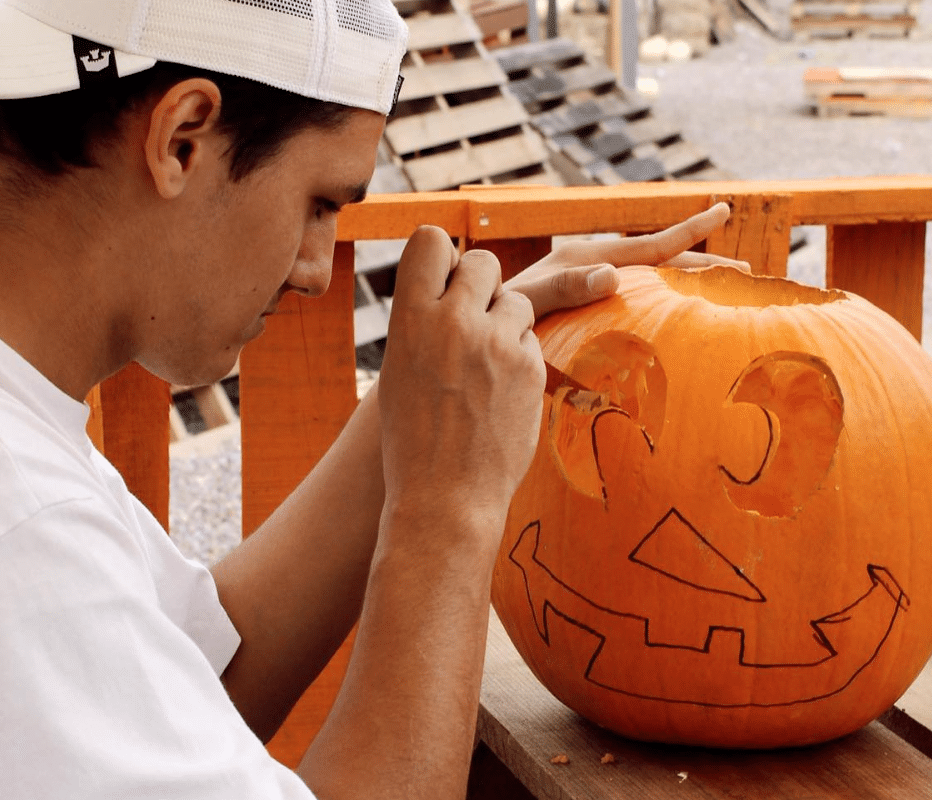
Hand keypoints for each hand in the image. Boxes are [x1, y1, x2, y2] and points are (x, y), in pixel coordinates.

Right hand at [377, 226, 543, 529]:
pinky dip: (520, 359)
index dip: (442, 256)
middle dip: (482, 284)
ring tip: (484, 367)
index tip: (443, 278)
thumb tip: (450, 283)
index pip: (430, 239)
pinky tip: (500, 396)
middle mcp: (454, 321)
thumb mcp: (399, 368)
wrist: (445, 498)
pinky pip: (532, 340)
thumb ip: (424, 320)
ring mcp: (497, 343)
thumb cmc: (413, 437)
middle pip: (483, 261)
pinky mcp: (532, 368)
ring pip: (517, 299)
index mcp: (409, 317)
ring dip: (506, 322)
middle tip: (473, 319)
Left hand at [503, 202, 747, 318]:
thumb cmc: (490, 323)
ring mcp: (583, 287)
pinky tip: (669, 319)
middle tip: (744, 270)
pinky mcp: (578, 307)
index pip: (644, 246)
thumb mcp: (526, 302)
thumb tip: (615, 274)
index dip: (685, 232)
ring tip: (718, 292)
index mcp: (580, 261)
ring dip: (680, 282)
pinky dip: (655, 302)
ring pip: (644, 279)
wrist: (463, 340)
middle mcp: (585, 269)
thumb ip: (563, 287)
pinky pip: (628, 301)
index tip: (723, 211)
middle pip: (654, 261)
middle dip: (699, 262)